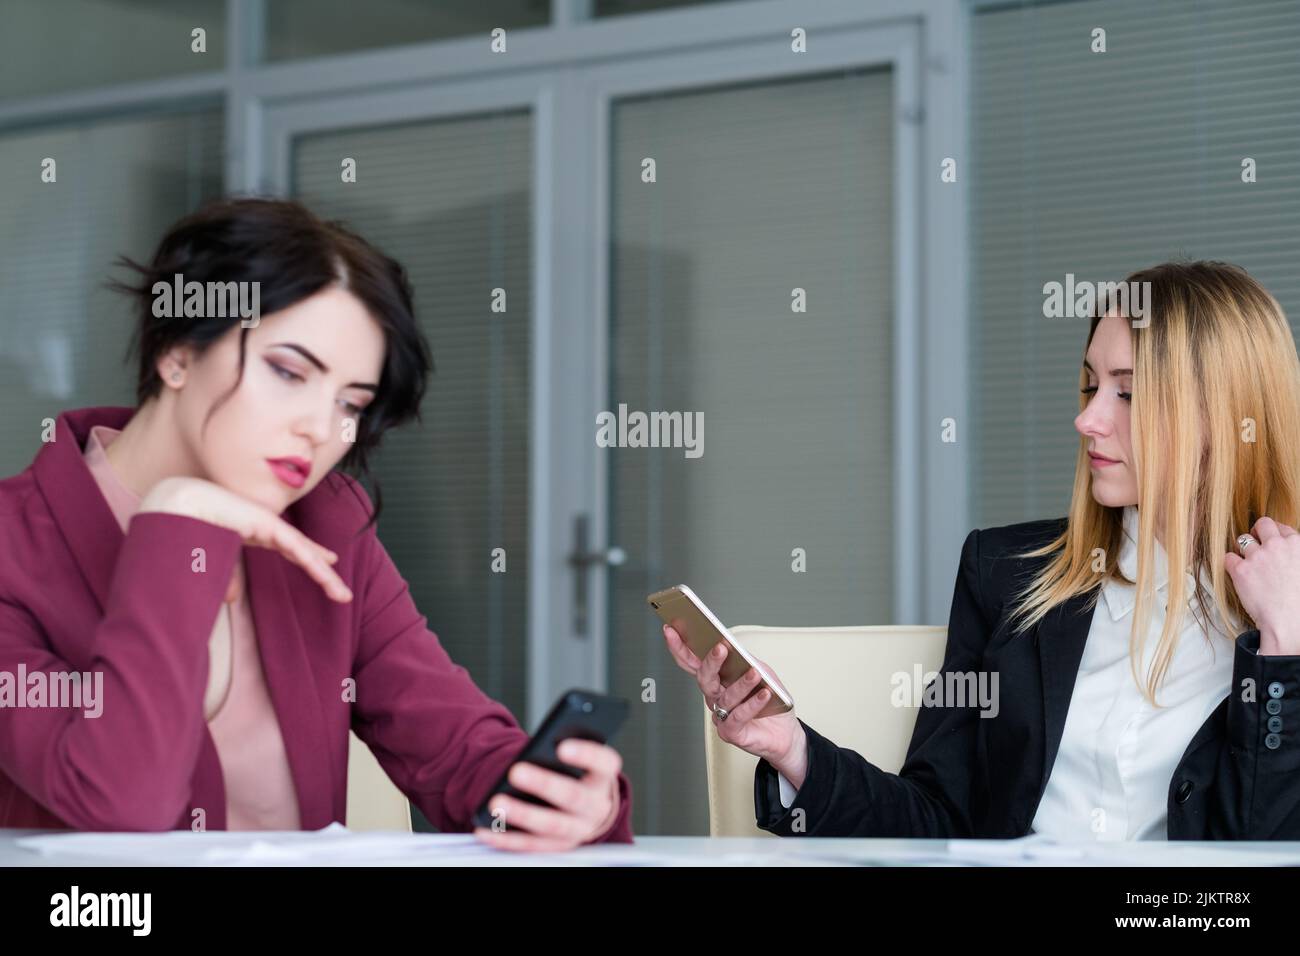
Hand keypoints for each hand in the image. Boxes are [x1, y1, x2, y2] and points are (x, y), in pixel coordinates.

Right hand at [138, 476, 352, 602]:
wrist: (178, 506)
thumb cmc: (190, 528)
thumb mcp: (214, 560)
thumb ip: (226, 578)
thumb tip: (232, 600)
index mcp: (254, 532)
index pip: (289, 547)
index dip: (309, 556)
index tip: (327, 562)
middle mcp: (266, 527)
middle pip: (302, 552)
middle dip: (323, 572)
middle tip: (343, 594)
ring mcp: (268, 523)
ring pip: (304, 552)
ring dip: (324, 575)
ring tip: (342, 595)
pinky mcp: (266, 522)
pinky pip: (294, 545)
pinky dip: (310, 558)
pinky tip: (326, 568)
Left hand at [472, 739, 621, 851]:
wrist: (587, 809)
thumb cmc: (575, 774)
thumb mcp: (577, 761)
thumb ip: (562, 751)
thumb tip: (533, 752)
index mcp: (602, 778)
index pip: (604, 763)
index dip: (586, 755)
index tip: (562, 746)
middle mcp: (596, 806)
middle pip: (573, 796)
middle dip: (544, 784)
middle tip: (516, 771)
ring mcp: (578, 830)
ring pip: (552, 825)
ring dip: (523, 815)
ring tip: (496, 803)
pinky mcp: (559, 847)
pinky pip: (532, 845)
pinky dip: (507, 839)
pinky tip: (486, 830)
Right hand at [661, 624, 806, 785]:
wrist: (785, 731)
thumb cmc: (771, 699)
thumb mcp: (761, 671)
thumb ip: (746, 660)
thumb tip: (734, 648)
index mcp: (717, 678)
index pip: (693, 661)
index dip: (679, 646)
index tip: (671, 629)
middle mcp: (715, 696)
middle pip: (704, 677)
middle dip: (710, 662)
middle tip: (720, 648)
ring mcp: (721, 715)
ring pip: (725, 696)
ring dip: (741, 683)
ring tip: (754, 673)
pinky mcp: (731, 732)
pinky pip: (738, 716)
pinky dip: (752, 704)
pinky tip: (764, 694)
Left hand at [1224, 516, 1299, 654]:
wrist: (1291, 622)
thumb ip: (1296, 555)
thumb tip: (1289, 555)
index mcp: (1297, 544)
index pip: (1281, 527)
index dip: (1274, 534)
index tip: (1270, 541)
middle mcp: (1277, 546)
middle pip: (1261, 524)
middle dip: (1257, 532)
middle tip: (1254, 544)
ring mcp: (1257, 556)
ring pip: (1243, 540)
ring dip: (1244, 549)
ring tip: (1247, 562)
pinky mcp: (1240, 570)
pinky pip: (1228, 557)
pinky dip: (1231, 564)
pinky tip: (1237, 573)